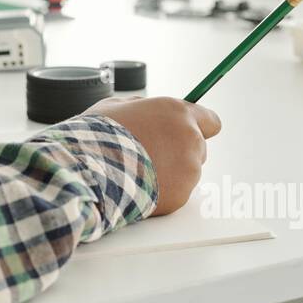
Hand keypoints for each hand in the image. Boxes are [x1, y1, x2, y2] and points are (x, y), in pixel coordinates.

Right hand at [82, 95, 220, 215]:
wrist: (91, 170)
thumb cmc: (100, 136)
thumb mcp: (116, 106)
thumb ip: (141, 107)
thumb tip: (146, 110)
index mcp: (178, 113)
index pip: (210, 120)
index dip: (198, 127)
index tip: (187, 133)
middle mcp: (190, 139)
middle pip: (198, 147)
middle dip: (178, 151)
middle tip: (149, 154)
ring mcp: (189, 169)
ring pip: (187, 171)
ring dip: (169, 172)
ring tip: (138, 170)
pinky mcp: (182, 195)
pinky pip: (177, 192)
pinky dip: (162, 191)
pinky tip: (138, 185)